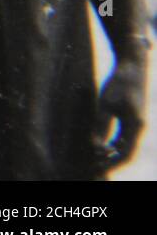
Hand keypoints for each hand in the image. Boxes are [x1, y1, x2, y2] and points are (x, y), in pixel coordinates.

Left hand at [93, 52, 146, 171]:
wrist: (133, 65)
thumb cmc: (119, 82)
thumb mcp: (106, 103)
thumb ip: (101, 125)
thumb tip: (96, 146)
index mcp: (136, 125)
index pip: (127, 154)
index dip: (113, 164)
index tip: (99, 168)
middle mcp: (140, 127)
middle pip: (127, 153)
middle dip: (112, 161)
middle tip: (94, 167)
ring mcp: (138, 123)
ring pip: (127, 146)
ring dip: (113, 154)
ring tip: (96, 159)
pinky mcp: (134, 118)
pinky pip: (126, 138)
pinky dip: (115, 144)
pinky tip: (102, 146)